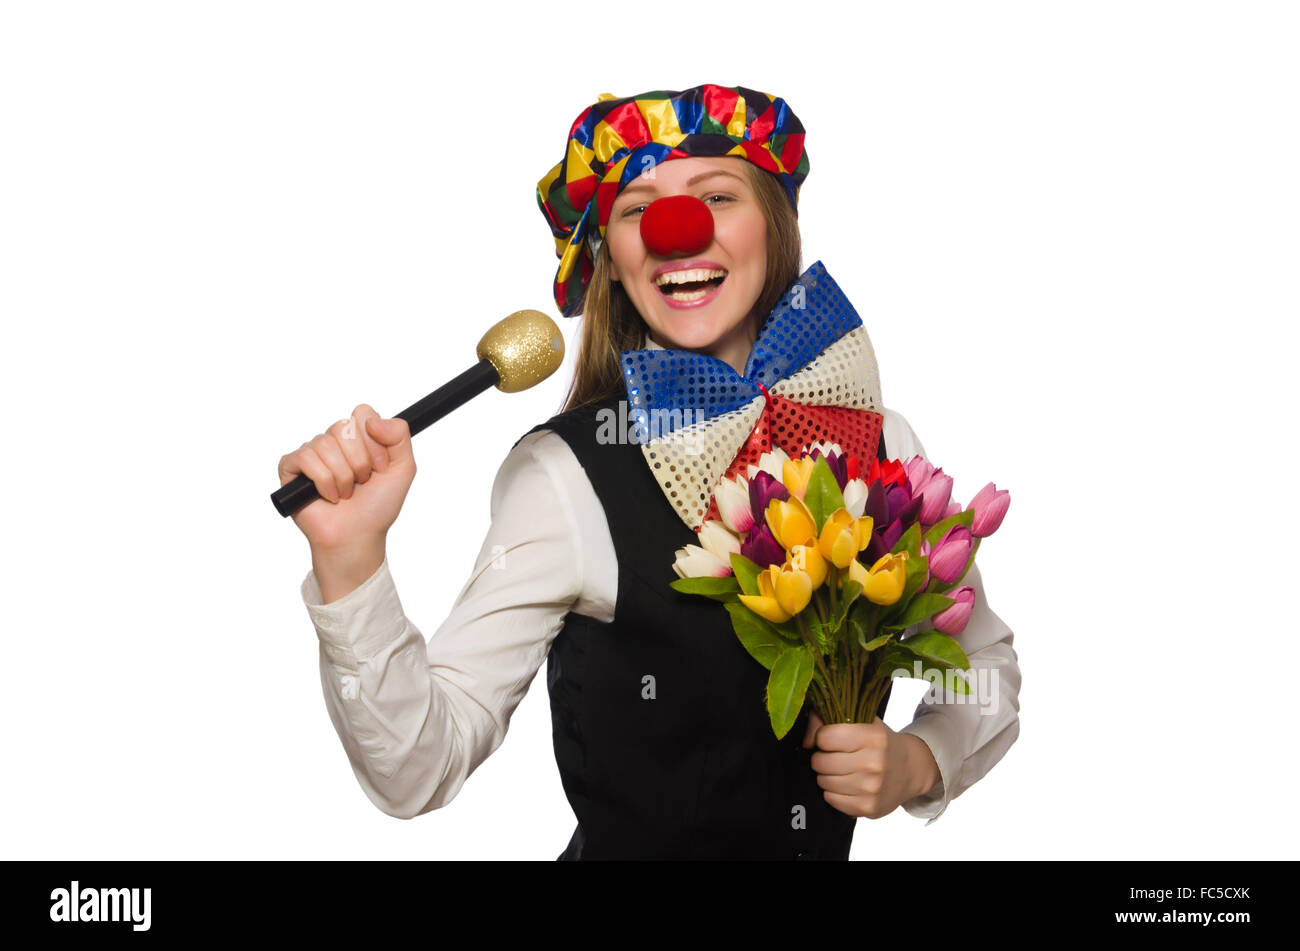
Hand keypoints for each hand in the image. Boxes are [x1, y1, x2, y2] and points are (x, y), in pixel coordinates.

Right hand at [277, 403, 415, 553]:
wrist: (358, 536)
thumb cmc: (377, 506)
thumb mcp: (403, 468)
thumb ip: (400, 435)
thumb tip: (371, 419)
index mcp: (358, 437)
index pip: (362, 413)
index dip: (373, 441)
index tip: (380, 466)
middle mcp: (333, 442)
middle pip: (343, 427)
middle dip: (359, 461)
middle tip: (362, 482)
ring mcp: (311, 453)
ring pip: (325, 444)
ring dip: (342, 476)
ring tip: (345, 493)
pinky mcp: (291, 468)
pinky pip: (305, 458)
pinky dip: (323, 480)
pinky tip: (328, 496)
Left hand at [802, 710, 939, 818]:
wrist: (911, 769)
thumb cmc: (881, 743)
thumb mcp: (863, 721)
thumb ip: (830, 718)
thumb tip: (806, 739)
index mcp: (872, 737)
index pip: (825, 737)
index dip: (822, 737)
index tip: (830, 739)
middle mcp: (874, 763)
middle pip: (820, 762)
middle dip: (822, 758)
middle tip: (834, 756)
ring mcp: (871, 788)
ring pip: (823, 782)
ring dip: (827, 775)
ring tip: (841, 770)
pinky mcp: (868, 807)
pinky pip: (831, 799)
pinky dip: (834, 792)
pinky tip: (847, 784)